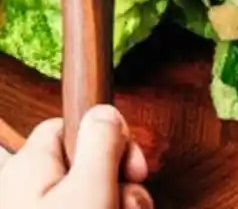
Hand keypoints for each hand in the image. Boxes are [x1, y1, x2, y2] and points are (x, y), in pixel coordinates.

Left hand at [0, 105, 151, 208]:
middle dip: (122, 180)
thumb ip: (101, 144)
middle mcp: (30, 186)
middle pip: (88, 162)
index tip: (133, 164)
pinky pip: (87, 208)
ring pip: (93, 192)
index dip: (109, 138)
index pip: (70, 125)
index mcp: (31, 164)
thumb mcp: (89, 190)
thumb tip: (106, 111)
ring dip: (122, 202)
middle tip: (130, 203)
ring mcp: (38, 208)